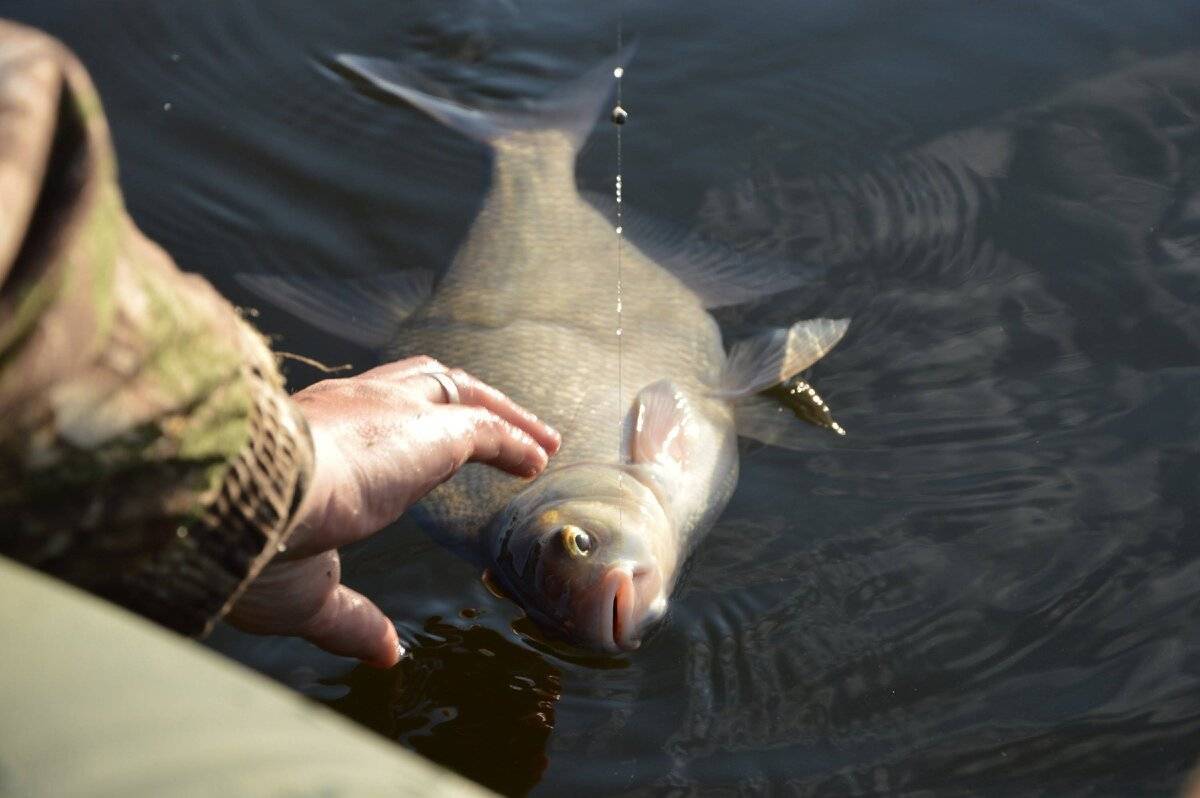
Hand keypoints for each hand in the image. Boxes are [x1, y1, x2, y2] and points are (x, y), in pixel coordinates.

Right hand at [227, 356, 560, 666]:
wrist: (236, 500)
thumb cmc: (252, 546)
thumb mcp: (308, 594)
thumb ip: (352, 620)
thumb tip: (386, 652)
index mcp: (310, 436)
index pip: (367, 412)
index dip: (407, 425)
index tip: (432, 448)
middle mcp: (349, 408)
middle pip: (420, 383)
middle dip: (463, 401)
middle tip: (503, 427)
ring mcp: (387, 412)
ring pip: (456, 392)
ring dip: (502, 415)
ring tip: (539, 442)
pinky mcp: (425, 431)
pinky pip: (482, 428)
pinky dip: (514, 440)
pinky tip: (538, 458)